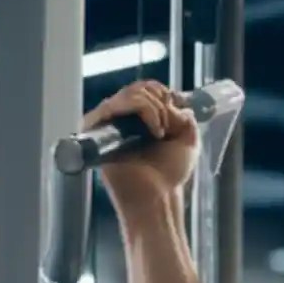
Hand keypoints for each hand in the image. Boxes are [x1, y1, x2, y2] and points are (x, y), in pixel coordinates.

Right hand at [83, 79, 199, 213]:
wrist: (158, 195)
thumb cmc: (170, 173)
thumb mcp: (188, 138)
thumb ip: (184, 115)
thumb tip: (172, 100)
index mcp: (139, 119)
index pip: (145, 88)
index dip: (163, 93)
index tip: (176, 112)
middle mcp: (121, 119)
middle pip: (138, 88)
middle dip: (161, 102)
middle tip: (168, 128)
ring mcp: (107, 123)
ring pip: (131, 93)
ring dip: (155, 108)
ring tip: (160, 133)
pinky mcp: (95, 128)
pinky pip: (118, 103)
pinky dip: (144, 110)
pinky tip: (155, 132)